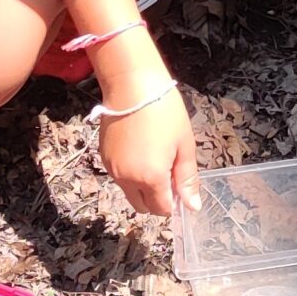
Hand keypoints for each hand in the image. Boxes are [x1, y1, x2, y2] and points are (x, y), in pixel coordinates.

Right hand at [98, 81, 200, 218]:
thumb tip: (192, 207)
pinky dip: (130, 175)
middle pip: (142, 207)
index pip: (162, 209)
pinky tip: (139, 151)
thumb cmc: (165, 112)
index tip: (178, 184)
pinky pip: (119, 178)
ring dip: (142, 188)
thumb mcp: (184, 145)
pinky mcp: (104, 158)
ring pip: (129, 193)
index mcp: (151, 178)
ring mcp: (113, 169)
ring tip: (153, 158)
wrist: (132, 86)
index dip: (173, 202)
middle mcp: (128, 179)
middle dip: (156, 199)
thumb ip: (187, 179)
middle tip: (167, 173)